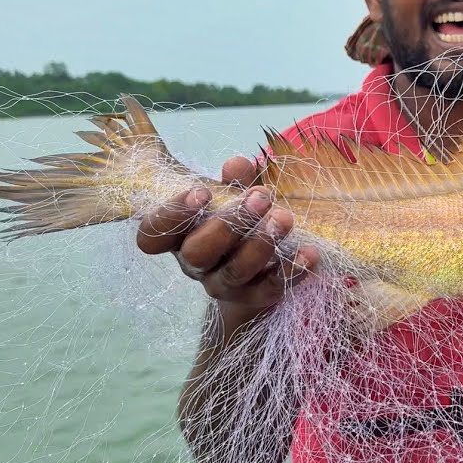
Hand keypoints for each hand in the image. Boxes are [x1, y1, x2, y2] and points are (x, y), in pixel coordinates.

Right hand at [135, 155, 319, 326]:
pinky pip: (271, 289)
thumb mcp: (234, 195)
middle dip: (229, 224)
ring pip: (234, 272)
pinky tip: (309, 252)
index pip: (154, 234)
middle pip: (198, 252)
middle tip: (261, 198)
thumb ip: (234, 179)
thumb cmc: (238, 220)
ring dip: (261, 243)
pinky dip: (291, 270)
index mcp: (178, 236)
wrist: (257, 272)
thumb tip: (237, 165)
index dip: (172, 215)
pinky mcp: (254, 298)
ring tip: (284, 219)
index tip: (202, 192)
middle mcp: (195, 263)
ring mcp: (223, 285)